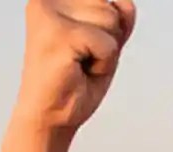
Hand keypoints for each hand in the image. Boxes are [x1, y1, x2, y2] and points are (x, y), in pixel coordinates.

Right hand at [11, 0, 136, 134]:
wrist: (51, 118)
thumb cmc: (74, 83)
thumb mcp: (104, 43)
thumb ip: (118, 17)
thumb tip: (126, 2)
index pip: (110, 1)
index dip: (110, 32)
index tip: (83, 50)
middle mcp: (47, 0)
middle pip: (111, 8)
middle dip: (108, 41)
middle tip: (81, 61)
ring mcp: (50, 13)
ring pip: (111, 22)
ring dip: (105, 53)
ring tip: (79, 66)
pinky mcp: (59, 33)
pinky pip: (108, 45)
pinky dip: (103, 65)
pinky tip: (78, 72)